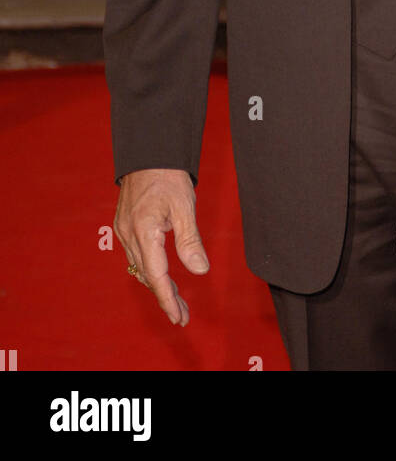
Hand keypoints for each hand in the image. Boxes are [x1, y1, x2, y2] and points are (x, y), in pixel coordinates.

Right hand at [114, 168, 209, 324]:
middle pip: (147, 276)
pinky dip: (149, 269)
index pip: (157, 275)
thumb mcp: (184, 206)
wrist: (148, 151)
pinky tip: (159, 274)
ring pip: (140, 268)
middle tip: (182, 315)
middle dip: (165, 297)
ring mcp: (123, 230)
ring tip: (176, 300)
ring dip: (156, 285)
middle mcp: (129, 234)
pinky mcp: (123, 225)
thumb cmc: (168, 175)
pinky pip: (135, 256)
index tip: (178, 317)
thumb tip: (200, 270)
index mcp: (144, 231)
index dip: (168, 299)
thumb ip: (190, 240)